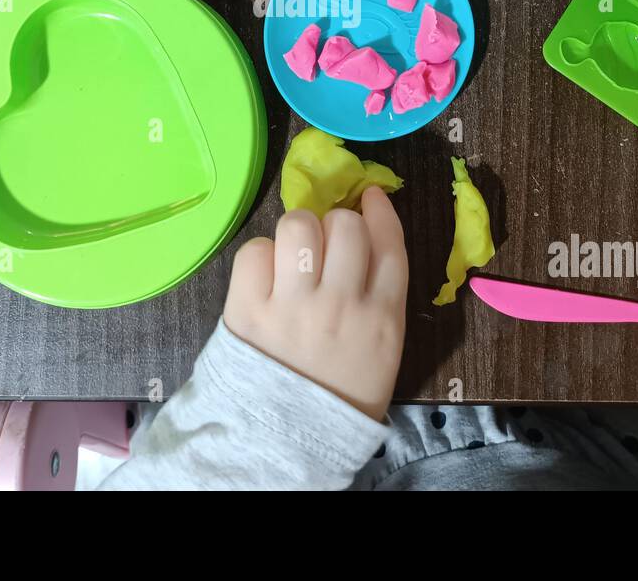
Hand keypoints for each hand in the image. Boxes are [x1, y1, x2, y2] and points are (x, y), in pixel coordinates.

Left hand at [223, 187, 407, 421]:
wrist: (290, 441)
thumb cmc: (341, 391)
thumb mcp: (383, 349)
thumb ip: (381, 295)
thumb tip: (367, 230)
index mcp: (383, 318)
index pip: (389, 244)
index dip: (379, 211)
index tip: (370, 196)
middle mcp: (341, 305)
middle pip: (345, 226)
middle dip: (335, 224)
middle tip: (324, 245)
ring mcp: (293, 307)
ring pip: (298, 226)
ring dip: (297, 232)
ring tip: (293, 256)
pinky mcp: (248, 311)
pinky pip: (254, 251)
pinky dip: (260, 256)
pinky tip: (265, 277)